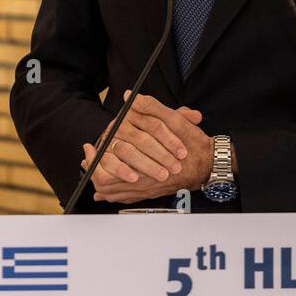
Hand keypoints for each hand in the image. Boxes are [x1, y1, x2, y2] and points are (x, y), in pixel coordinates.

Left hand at [81, 91, 212, 202]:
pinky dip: (111, 193)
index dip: (96, 156)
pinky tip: (103, 190)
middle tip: (86, 159)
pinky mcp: (149, 193)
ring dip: (99, 183)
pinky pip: (124, 198)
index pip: (112, 160)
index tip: (89, 147)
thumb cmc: (193, 144)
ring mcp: (146, 187)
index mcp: (146, 158)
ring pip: (113, 192)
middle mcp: (144, 177)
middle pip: (108, 180)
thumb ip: (152, 108)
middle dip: (93, 171)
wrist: (209, 165)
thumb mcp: (176, 121)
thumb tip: (131, 97)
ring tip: (91, 172)